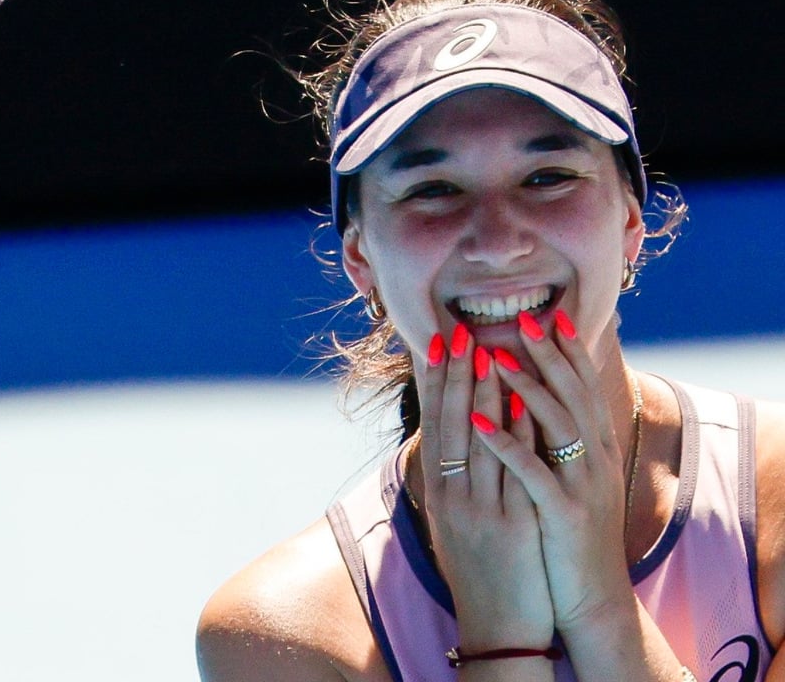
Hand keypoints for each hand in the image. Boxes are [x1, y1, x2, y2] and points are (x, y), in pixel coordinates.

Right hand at [416, 324, 554, 649]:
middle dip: (457, 374)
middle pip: (452, 423)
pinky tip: (525, 402)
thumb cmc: (480, 569)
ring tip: (492, 349)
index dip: (436, 381)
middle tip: (461, 331)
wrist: (498, 628)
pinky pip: (516, 469)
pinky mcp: (514, 524)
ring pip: (481, 440)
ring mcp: (482, 509)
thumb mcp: (458, 519)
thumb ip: (459, 475)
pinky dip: (519, 432)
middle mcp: (452, 496)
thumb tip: (461, 428)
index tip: (440, 341)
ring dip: (486, 391)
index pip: (433, 423)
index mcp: (438, 492)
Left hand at [471, 309, 632, 639]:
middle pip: (572, 396)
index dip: (567, 352)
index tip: (549, 316)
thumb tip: (531, 405)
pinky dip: (506, 444)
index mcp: (594, 451)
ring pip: (555, 425)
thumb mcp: (566, 482)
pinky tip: (480, 421)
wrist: (589, 600)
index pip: (582, 390)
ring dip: (526, 388)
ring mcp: (581, 487)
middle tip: (526, 319)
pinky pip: (532, 473)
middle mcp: (594, 461)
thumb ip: (555, 445)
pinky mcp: (564, 515)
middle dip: (549, 355)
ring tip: (497, 356)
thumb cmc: (568, 537)